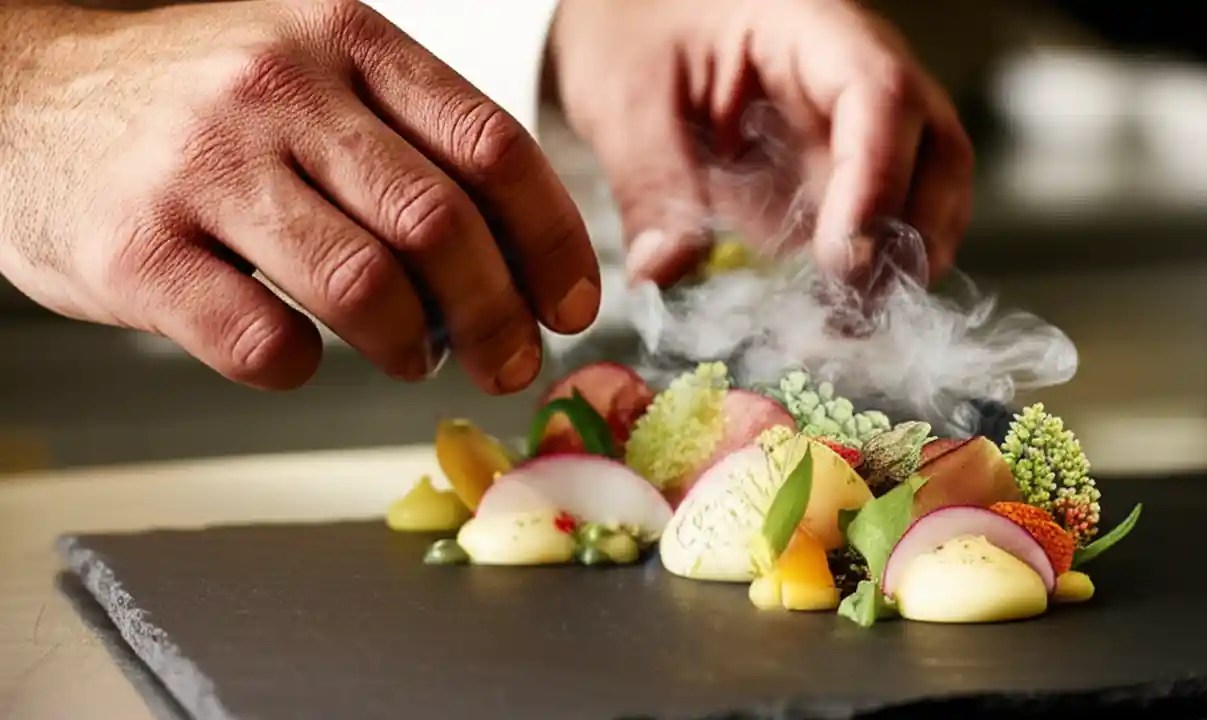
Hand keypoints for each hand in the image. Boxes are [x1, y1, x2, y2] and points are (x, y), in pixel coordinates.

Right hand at [0, 0, 598, 392]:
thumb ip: (406, 138)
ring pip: (363, 288)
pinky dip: (301, 369)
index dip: (551, 240)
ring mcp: (201, 167)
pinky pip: (259, 340)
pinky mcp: (134, 250)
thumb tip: (516, 251)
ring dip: (411, 348)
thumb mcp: (309, 70)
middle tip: (512, 360)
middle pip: (440, 226)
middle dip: (499, 317)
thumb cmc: (191, 99)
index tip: (572, 301)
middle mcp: (277, 88)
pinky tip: (300, 356)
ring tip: (413, 359)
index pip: (492, 145)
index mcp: (342, 38)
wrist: (19, 93)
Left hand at [549, 0, 972, 287]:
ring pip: (929, 199)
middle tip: (851, 315)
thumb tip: (664, 276)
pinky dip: (868, 278)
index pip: (880, 97)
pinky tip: (827, 321)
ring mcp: (861, 130)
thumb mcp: (624, 98)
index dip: (877, 183)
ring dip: (899, 269)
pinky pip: (883, 227)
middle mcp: (860, 78)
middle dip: (908, 242)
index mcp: (814, 30)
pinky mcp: (842, 177)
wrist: (633, 19)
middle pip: (937, 156)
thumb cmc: (634, 32)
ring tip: (841, 328)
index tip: (843, 261)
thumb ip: (650, 183)